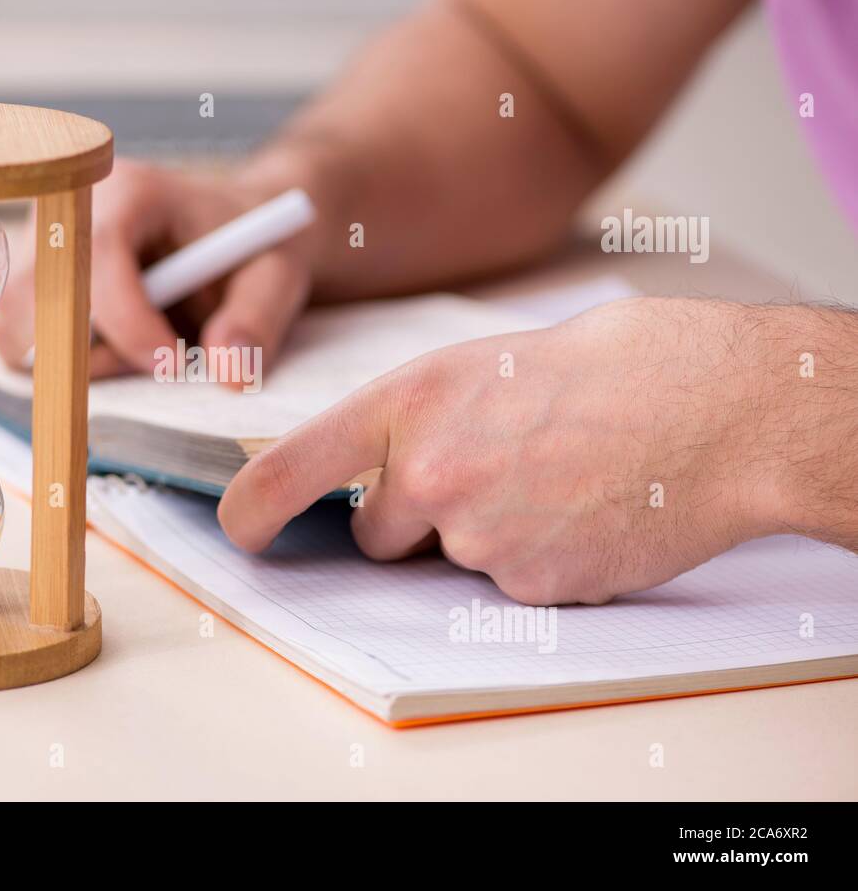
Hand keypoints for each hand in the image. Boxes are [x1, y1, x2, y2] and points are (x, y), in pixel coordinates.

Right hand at [0, 158, 320, 381]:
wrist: (229, 236)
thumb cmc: (251, 249)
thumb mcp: (277, 277)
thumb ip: (257, 320)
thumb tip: (228, 371)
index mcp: (131, 192)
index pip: (98, 255)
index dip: (129, 324)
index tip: (174, 364)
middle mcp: (69, 210)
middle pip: (36, 291)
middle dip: (89, 350)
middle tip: (154, 365)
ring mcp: (38, 246)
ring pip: (18, 323)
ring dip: (74, 360)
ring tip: (140, 347)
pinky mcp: (28, 281)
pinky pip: (15, 339)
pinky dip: (57, 364)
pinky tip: (111, 349)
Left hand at [219, 298, 789, 604]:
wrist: (712, 405)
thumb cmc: (606, 367)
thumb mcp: (479, 365)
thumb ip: (415, 422)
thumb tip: (378, 477)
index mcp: (405, 403)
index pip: (285, 471)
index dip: (249, 511)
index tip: (239, 532)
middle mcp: (428, 474)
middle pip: (375, 536)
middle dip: (411, 523)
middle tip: (486, 474)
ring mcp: (479, 536)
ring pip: (450, 561)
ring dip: (484, 537)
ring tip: (553, 482)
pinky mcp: (532, 585)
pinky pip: (509, 587)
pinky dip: (536, 561)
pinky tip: (581, 513)